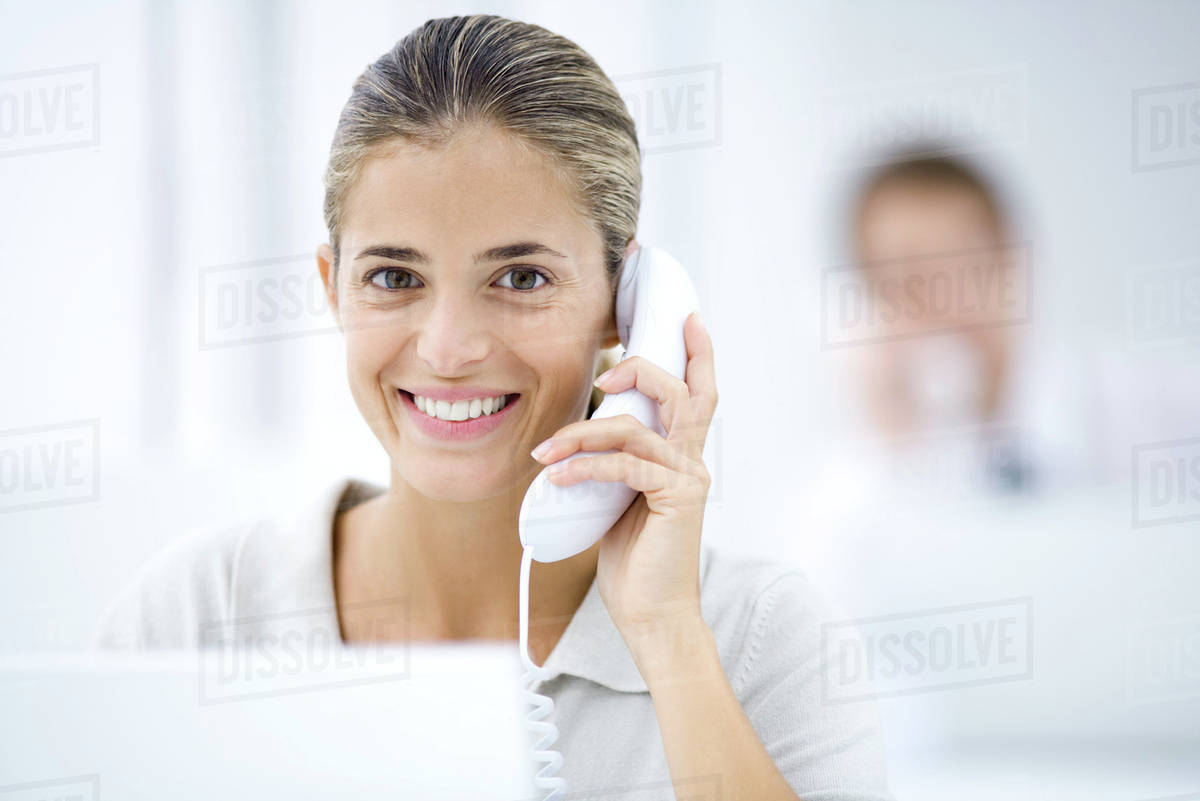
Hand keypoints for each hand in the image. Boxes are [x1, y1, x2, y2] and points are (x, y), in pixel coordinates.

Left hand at [530, 311, 718, 642]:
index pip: (698, 394)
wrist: (652, 615)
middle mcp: (692, 461)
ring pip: (637, 427)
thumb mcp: (617, 501)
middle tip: (604, 375)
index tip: (687, 318)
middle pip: (684, 391)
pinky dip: (586, 467)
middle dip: (643, 369)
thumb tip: (574, 442)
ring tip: (545, 452)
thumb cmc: (634, 562)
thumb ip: (612, 466)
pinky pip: (625, 465)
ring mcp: (688, 478)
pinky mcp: (677, 498)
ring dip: (582, 434)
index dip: (697, 353)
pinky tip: (555, 477)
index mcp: (681, 457)